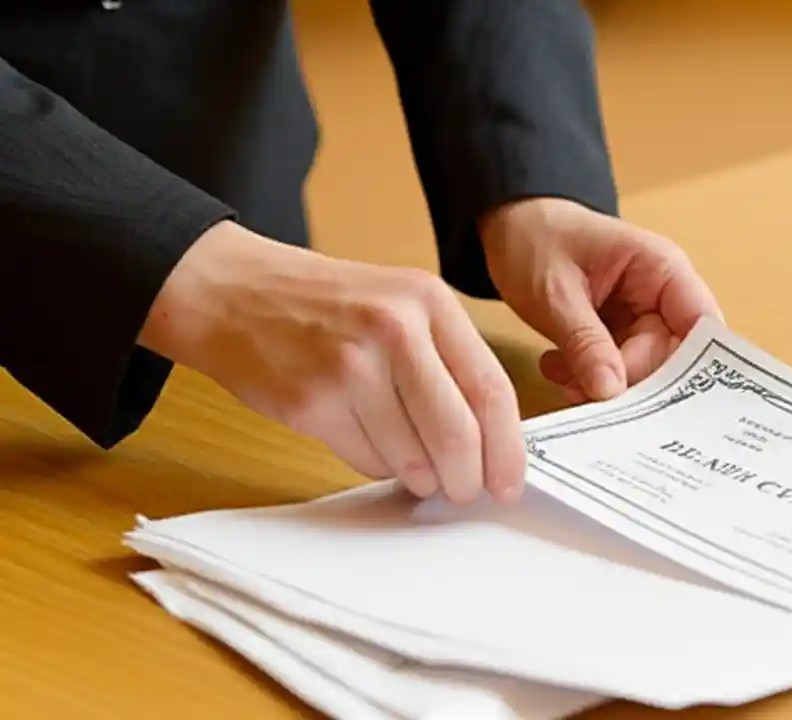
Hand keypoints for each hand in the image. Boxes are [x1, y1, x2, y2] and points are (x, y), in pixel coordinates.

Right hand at [140, 221, 523, 502]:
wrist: (233, 291)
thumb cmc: (324, 305)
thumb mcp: (399, 304)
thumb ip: (447, 360)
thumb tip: (491, 439)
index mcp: (429, 300)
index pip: (492, 389)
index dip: (507, 447)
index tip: (509, 480)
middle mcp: (394, 327)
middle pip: (458, 432)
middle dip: (468, 478)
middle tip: (466, 490)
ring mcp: (350, 365)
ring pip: (412, 456)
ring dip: (421, 477)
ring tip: (414, 468)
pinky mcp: (312, 401)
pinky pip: (366, 460)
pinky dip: (377, 466)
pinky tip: (369, 443)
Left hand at [480, 198, 721, 402]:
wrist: (508, 228)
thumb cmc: (536, 240)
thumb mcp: (555, 293)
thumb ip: (585, 342)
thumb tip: (611, 391)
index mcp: (662, 269)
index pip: (701, 325)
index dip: (692, 367)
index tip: (657, 402)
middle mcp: (661, 296)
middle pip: (670, 358)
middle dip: (628, 382)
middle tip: (581, 390)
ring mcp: (641, 318)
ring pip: (641, 373)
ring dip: (600, 383)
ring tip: (560, 373)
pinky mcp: (619, 336)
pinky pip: (616, 371)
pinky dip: (586, 378)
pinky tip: (556, 367)